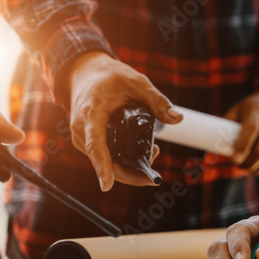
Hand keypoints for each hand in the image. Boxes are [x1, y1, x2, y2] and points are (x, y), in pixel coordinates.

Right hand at [68, 52, 181, 190]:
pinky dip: (123, 161)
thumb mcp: (137, 82)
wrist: (85, 73)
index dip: (102, 165)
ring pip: (106, 163)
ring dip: (130, 166)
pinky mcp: (87, 143)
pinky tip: (143, 152)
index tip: (107, 185)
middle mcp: (81, 130)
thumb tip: (178, 118)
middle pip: (104, 162)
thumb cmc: (109, 77)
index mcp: (90, 113)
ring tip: (154, 151)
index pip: (95, 144)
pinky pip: (105, 158)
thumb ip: (157, 101)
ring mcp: (82, 139)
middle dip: (131, 172)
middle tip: (156, 174)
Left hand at [224, 83, 258, 174]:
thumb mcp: (239, 109)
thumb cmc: (254, 107)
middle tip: (240, 166)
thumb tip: (211, 148)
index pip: (250, 130)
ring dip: (258, 169)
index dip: (242, 146)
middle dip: (248, 163)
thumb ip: (226, 126)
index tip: (234, 160)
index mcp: (257, 111)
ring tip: (250, 169)